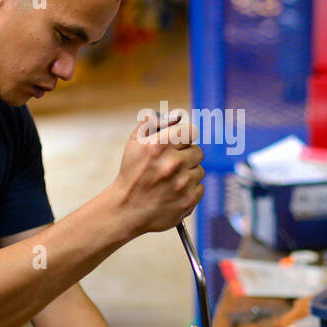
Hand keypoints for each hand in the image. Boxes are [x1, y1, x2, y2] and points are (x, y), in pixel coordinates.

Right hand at [109, 108, 204, 237]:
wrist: (127, 209)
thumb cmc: (131, 174)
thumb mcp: (135, 143)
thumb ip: (153, 124)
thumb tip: (175, 116)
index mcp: (160, 145)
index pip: (191, 131)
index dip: (185, 138)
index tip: (180, 144)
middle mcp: (174, 163)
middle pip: (198, 152)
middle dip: (186, 157)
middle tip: (171, 165)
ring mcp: (183, 182)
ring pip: (199, 170)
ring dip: (188, 174)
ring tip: (170, 181)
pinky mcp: (189, 199)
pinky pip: (199, 187)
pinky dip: (189, 190)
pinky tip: (174, 192)